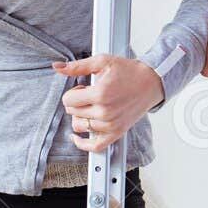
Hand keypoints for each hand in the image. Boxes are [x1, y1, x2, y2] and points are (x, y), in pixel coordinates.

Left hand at [50, 55, 164, 150]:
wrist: (150, 82)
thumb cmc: (129, 71)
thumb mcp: (102, 62)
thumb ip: (77, 66)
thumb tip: (57, 67)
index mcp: (100, 94)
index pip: (68, 101)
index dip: (72, 93)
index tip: (82, 89)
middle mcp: (105, 112)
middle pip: (72, 113)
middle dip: (77, 103)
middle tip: (91, 95)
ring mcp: (111, 125)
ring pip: (80, 126)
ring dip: (81, 117)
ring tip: (93, 107)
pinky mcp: (116, 133)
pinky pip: (95, 146)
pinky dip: (83, 144)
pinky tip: (77, 137)